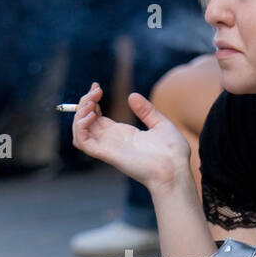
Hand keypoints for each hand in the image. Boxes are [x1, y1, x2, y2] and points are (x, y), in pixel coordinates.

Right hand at [72, 84, 190, 188]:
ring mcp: (108, 148)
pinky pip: (83, 142)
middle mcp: (112, 141)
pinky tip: (91, 115)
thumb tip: (132, 96)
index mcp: (122, 134)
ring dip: (79, 114)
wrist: (176, 170)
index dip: (92, 101)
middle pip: (86, 121)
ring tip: (91, 102)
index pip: (96, 117)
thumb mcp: (160, 124)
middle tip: (96, 90)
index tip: (97, 86)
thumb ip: (146, 111)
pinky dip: (80, 127)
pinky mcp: (107, 154)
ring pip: (80, 132)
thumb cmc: (172, 153)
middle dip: (84, 102)